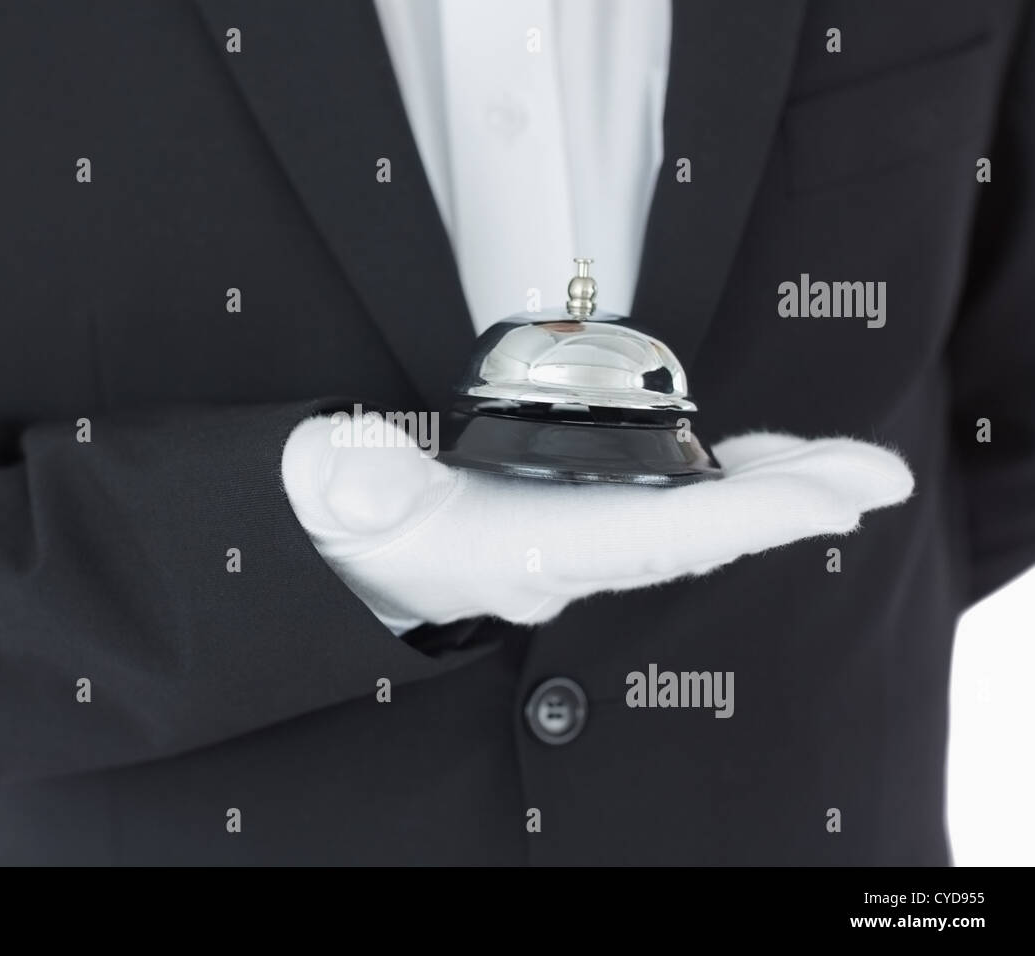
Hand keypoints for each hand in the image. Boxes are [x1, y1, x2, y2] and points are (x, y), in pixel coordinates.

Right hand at [281, 414, 913, 633]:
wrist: (316, 559)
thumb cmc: (323, 524)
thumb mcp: (319, 490)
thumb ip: (336, 479)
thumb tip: (355, 468)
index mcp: (502, 551)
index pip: (642, 540)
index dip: (740, 520)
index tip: (825, 496)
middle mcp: (545, 563)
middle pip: (686, 541)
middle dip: (783, 508)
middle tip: (872, 473)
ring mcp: (555, 551)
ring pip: (680, 531)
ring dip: (761, 498)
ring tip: (836, 462)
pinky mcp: (554, 530)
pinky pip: (655, 519)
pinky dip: (712, 493)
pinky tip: (746, 463)